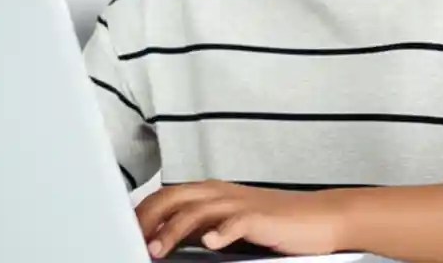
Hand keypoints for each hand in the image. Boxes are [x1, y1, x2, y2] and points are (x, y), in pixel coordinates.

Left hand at [135, 180, 351, 258]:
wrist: (319, 218)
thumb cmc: (273, 223)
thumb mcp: (229, 224)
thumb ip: (200, 226)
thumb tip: (163, 239)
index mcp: (212, 193)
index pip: (167, 196)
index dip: (143, 212)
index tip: (123, 231)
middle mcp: (222, 193)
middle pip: (174, 198)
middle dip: (148, 219)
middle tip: (130, 240)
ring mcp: (241, 204)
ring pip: (197, 211)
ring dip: (173, 231)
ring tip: (156, 250)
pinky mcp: (261, 218)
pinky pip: (236, 222)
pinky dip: (221, 233)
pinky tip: (210, 244)